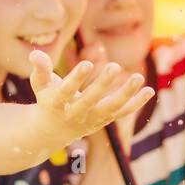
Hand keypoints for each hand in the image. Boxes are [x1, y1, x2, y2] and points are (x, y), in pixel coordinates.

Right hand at [28, 48, 154, 137]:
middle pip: (90, 100)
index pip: (66, 92)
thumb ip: (40, 69)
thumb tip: (35, 53)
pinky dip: (136, 103)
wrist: (51, 132)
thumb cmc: (46, 99)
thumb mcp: (40, 85)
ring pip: (110, 108)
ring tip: (138, 77)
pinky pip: (122, 113)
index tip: (87, 64)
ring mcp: (91, 120)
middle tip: (114, 66)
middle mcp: (75, 114)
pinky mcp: (103, 121)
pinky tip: (150, 90)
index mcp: (56, 104)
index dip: (76, 79)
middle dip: (103, 84)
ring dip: (126, 94)